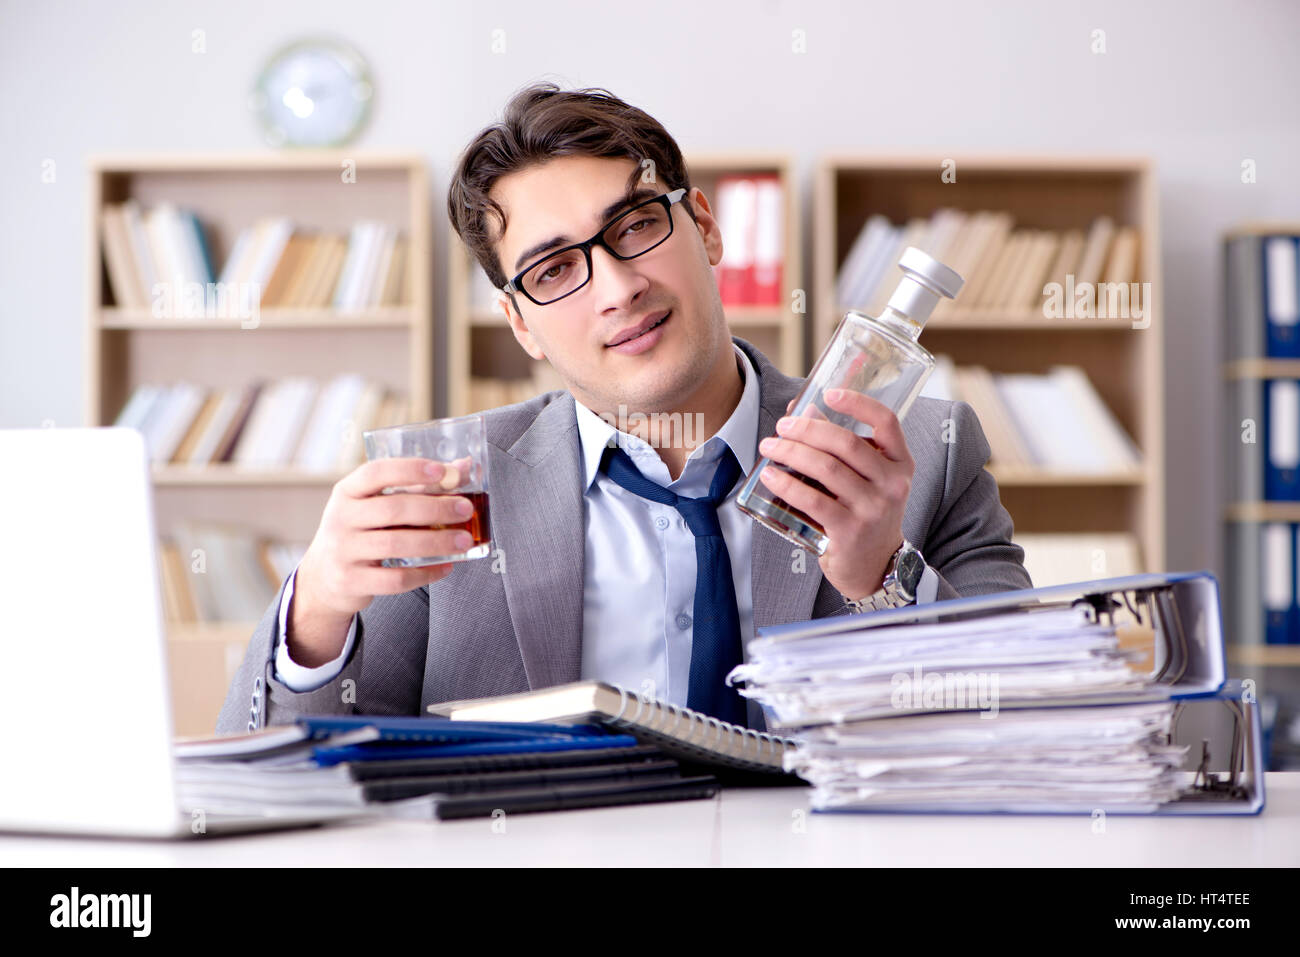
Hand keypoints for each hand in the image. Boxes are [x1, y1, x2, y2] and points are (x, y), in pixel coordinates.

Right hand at [295, 456, 477, 623]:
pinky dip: (425, 573)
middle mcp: (340, 518)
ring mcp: (343, 551)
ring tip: (464, 540)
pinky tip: (446, 566)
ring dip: (436, 542)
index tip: (441, 471)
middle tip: (465, 509)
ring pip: (396, 544)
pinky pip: (395, 579)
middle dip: (435, 508)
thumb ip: (419, 487)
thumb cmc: (362, 532)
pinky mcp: (351, 581)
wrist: (324, 576)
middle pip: (392, 509)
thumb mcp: (378, 505)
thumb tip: (466, 467)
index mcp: (347, 492)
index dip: (409, 469)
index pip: (376, 473)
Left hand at [757, 388, 913, 599]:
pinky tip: (769, 477)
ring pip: (827, 469)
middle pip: (846, 443)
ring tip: (769, 448)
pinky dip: (787, 485)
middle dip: (807, 430)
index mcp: (900, 463)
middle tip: (781, 427)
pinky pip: (813, 501)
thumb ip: (841, 446)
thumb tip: (802, 409)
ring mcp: (873, 509)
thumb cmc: (864, 512)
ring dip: (791, 453)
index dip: (858, 402)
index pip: (886, 422)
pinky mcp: (850, 531)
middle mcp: (892, 484)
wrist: (874, 565)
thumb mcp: (866, 478)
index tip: (829, 393)